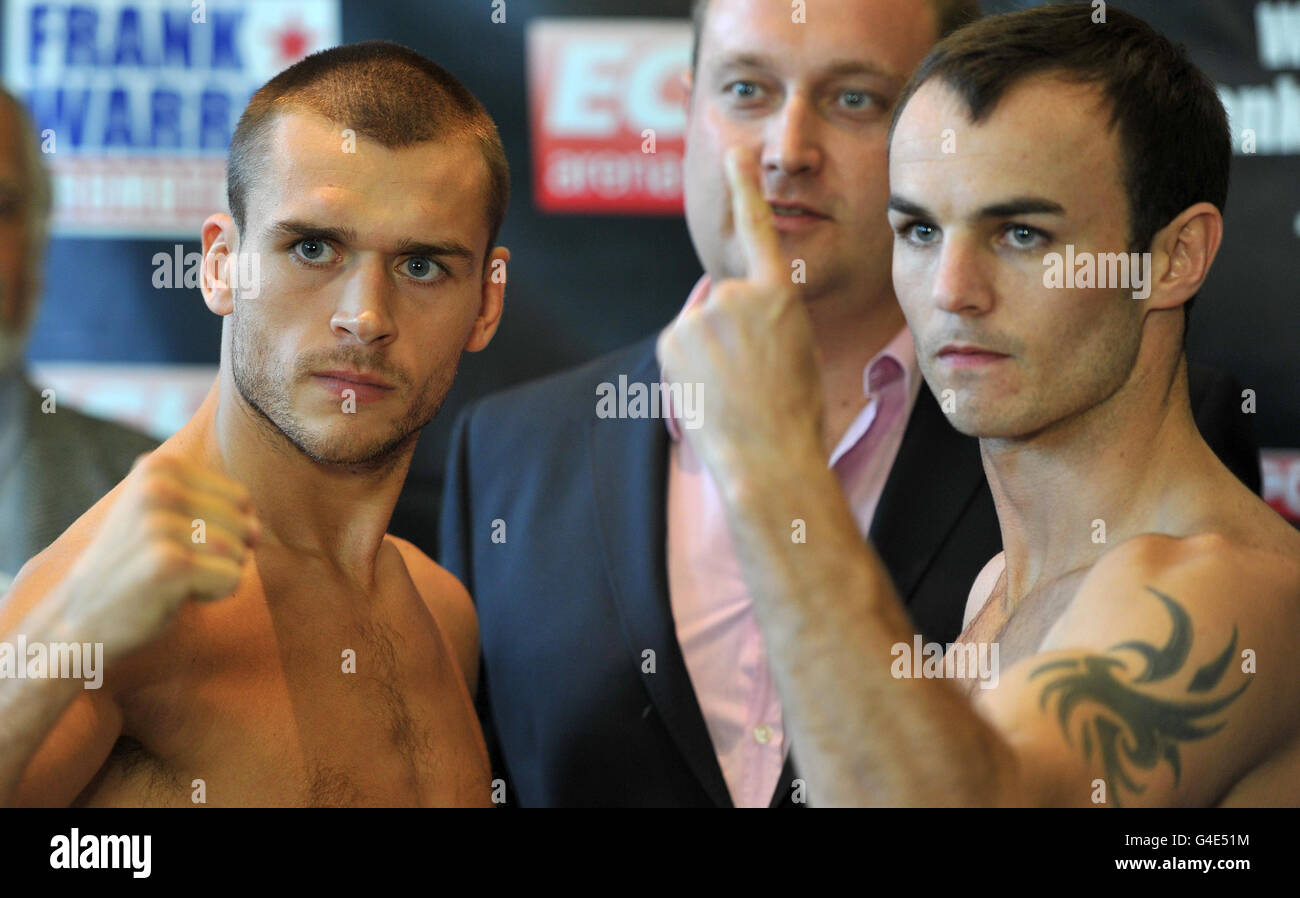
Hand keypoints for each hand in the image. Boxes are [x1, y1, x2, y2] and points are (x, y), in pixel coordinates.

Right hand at [59, 453, 258, 661]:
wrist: (82, 618)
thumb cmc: (137, 565)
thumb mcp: (168, 515)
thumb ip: (220, 507)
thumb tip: (258, 530)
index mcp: (159, 466)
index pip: (240, 498)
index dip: (223, 529)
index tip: (178, 541)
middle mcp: (157, 488)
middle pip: (243, 524)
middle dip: (223, 554)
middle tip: (173, 565)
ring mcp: (159, 525)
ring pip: (239, 553)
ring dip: (217, 575)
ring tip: (173, 579)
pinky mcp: (167, 564)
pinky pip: (232, 578)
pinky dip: (213, 593)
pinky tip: (174, 595)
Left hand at [656, 146, 824, 484]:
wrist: (770, 457)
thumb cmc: (794, 410)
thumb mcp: (796, 346)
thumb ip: (766, 314)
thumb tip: (731, 306)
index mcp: (779, 294)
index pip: (758, 228)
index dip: (744, 187)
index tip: (734, 151)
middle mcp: (737, 295)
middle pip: (724, 302)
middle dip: (730, 332)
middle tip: (751, 375)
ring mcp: (702, 316)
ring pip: (701, 327)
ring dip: (709, 352)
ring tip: (732, 389)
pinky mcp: (673, 340)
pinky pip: (681, 347)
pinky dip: (689, 367)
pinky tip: (709, 392)